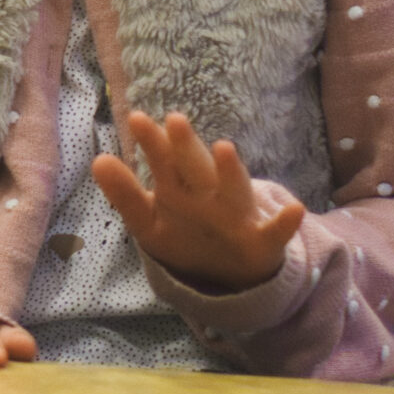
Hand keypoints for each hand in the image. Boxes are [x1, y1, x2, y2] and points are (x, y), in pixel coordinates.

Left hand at [92, 110, 303, 293]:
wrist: (229, 274)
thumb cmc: (186, 234)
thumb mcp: (149, 221)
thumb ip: (125, 194)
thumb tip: (98, 160)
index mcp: (180, 187)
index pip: (164, 162)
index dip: (152, 143)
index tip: (136, 119)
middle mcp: (209, 194)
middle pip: (196, 167)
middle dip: (185, 147)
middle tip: (173, 120)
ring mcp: (236, 215)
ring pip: (233, 190)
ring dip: (230, 171)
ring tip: (225, 149)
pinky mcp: (261, 241)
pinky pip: (275, 232)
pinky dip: (285, 223)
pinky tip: (295, 211)